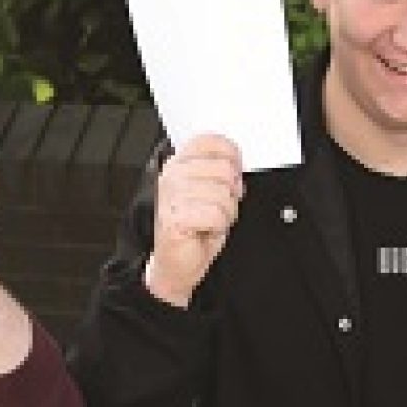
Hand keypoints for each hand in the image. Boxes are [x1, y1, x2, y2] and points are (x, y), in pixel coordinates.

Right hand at [144, 134, 243, 308]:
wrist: (177, 265)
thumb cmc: (194, 231)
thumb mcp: (211, 193)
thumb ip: (221, 172)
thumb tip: (236, 164)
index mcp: (179, 164)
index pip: (210, 142)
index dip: (230, 157)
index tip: (232, 174)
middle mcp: (172, 176)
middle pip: (223, 168)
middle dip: (231, 193)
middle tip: (220, 207)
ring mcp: (171, 196)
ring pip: (222, 193)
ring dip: (226, 213)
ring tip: (212, 221)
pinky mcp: (174, 218)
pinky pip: (215, 214)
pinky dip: (219, 226)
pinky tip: (207, 229)